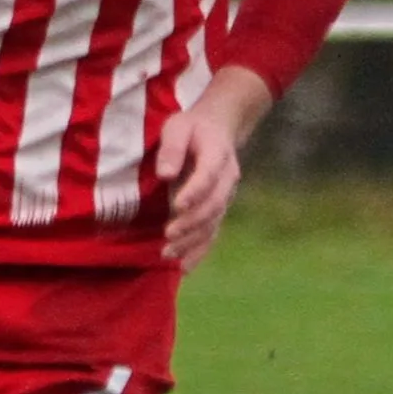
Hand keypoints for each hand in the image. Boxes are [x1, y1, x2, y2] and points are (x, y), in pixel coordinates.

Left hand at [153, 65, 273, 269]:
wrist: (217, 130)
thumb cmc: (191, 128)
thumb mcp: (177, 126)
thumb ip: (172, 148)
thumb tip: (166, 174)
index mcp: (217, 154)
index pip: (209, 176)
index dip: (195, 192)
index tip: (177, 206)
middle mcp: (226, 179)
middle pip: (213, 205)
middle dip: (192, 223)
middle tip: (169, 235)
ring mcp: (225, 197)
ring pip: (213, 223)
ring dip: (192, 241)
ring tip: (169, 254)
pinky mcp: (218, 210)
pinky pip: (212, 233)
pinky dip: (200, 251)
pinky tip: (184, 266)